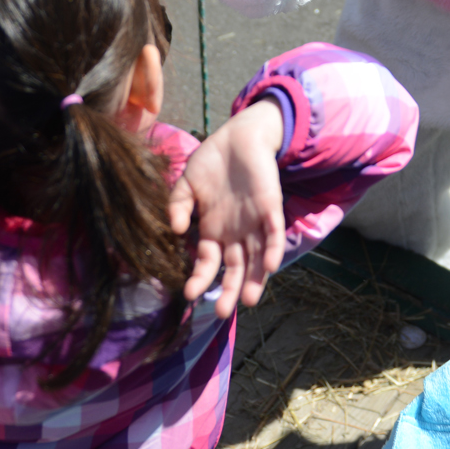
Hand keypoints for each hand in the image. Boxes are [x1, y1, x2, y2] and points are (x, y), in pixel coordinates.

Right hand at [167, 98, 285, 318]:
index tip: (192, 294)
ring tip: (248, 300)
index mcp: (213, 231)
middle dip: (230, 290)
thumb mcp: (187, 184)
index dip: (202, 278)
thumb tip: (175, 228)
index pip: (208, 262)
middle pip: (235, 268)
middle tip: (223, 312)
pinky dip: (273, 249)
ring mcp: (254, 223)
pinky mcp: (271, 208)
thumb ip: (178, 205)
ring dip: (254, 278)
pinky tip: (270, 266)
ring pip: (256, 258)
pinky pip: (274, 233)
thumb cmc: (212, 162)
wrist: (239, 136)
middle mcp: (235, 233)